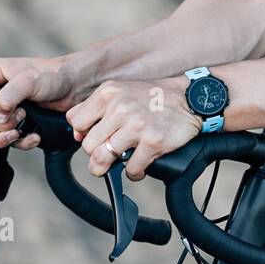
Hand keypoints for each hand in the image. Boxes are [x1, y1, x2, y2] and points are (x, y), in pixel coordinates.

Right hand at [0, 55, 76, 149]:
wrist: (74, 87)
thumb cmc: (53, 76)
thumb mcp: (30, 80)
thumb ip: (10, 95)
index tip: (19, 109)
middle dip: (3, 124)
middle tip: (24, 116)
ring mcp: (3, 108)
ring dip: (5, 138)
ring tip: (20, 134)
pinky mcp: (14, 123)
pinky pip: (6, 140)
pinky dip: (19, 143)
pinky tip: (35, 138)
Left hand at [65, 78, 200, 180]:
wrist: (189, 98)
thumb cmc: (153, 97)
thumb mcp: (121, 90)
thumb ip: (98, 108)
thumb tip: (78, 134)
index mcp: (108, 94)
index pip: (75, 121)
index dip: (82, 134)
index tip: (94, 137)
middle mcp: (120, 108)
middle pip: (87, 145)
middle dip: (95, 154)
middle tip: (106, 154)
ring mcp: (136, 126)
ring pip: (102, 159)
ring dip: (107, 167)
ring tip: (115, 164)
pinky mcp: (153, 142)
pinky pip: (131, 169)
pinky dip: (134, 173)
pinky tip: (139, 166)